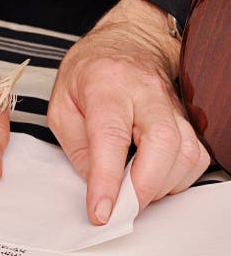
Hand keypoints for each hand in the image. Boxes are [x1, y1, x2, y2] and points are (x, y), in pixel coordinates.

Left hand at [48, 0, 210, 224]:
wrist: (125, 43)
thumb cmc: (88, 75)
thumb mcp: (61, 108)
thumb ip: (76, 148)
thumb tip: (97, 186)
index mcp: (106, 86)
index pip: (111, 138)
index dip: (108, 180)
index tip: (101, 212)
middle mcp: (146, 93)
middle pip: (164, 144)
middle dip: (144, 188)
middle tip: (122, 210)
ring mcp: (172, 105)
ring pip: (186, 152)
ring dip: (161, 186)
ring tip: (133, 194)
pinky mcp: (187, 118)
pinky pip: (195, 155)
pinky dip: (177, 178)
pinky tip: (153, 180)